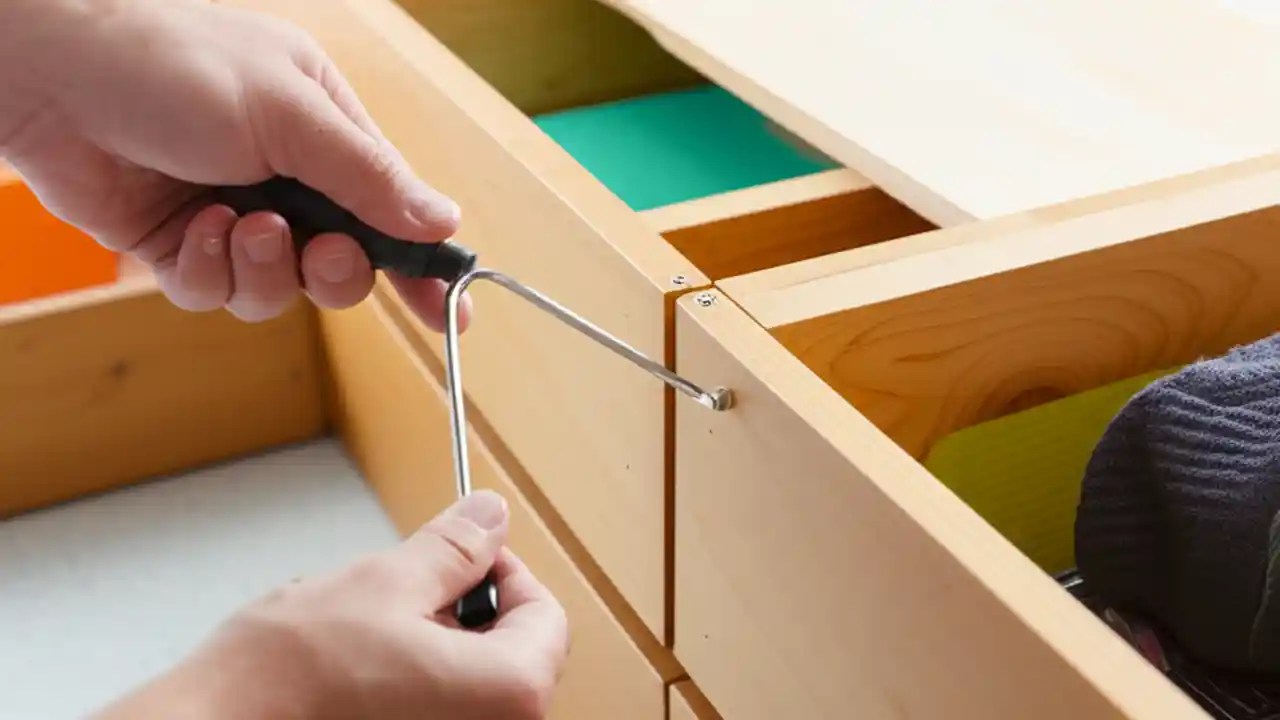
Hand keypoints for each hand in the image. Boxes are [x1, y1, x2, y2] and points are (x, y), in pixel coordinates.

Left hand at [0, 0, 468, 329]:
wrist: (53, 75)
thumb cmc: (174, 66)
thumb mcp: (291, 115)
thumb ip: (369, 177)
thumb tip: (443, 222)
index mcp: (328, 138)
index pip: (395, 213)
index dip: (424, 266)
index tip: (450, 311)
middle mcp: (288, 183)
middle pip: (346, 269)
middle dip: (337, 272)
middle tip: (321, 249)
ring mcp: (235, 220)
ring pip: (281, 293)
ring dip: (264, 270)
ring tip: (236, 223)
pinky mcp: (182, 249)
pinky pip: (218, 295)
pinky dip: (209, 271)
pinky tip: (192, 227)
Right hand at [94, 491, 569, 719]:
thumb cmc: (289, 679)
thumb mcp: (385, 583)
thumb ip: (454, 550)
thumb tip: (489, 518)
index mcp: (509, 695)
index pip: (546, 617)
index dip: (504, 574)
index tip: (467, 557)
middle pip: (515, 657)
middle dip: (466, 615)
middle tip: (410, 596)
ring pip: (471, 687)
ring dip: (435, 651)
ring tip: (372, 639)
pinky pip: (436, 713)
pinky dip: (413, 690)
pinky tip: (360, 679)